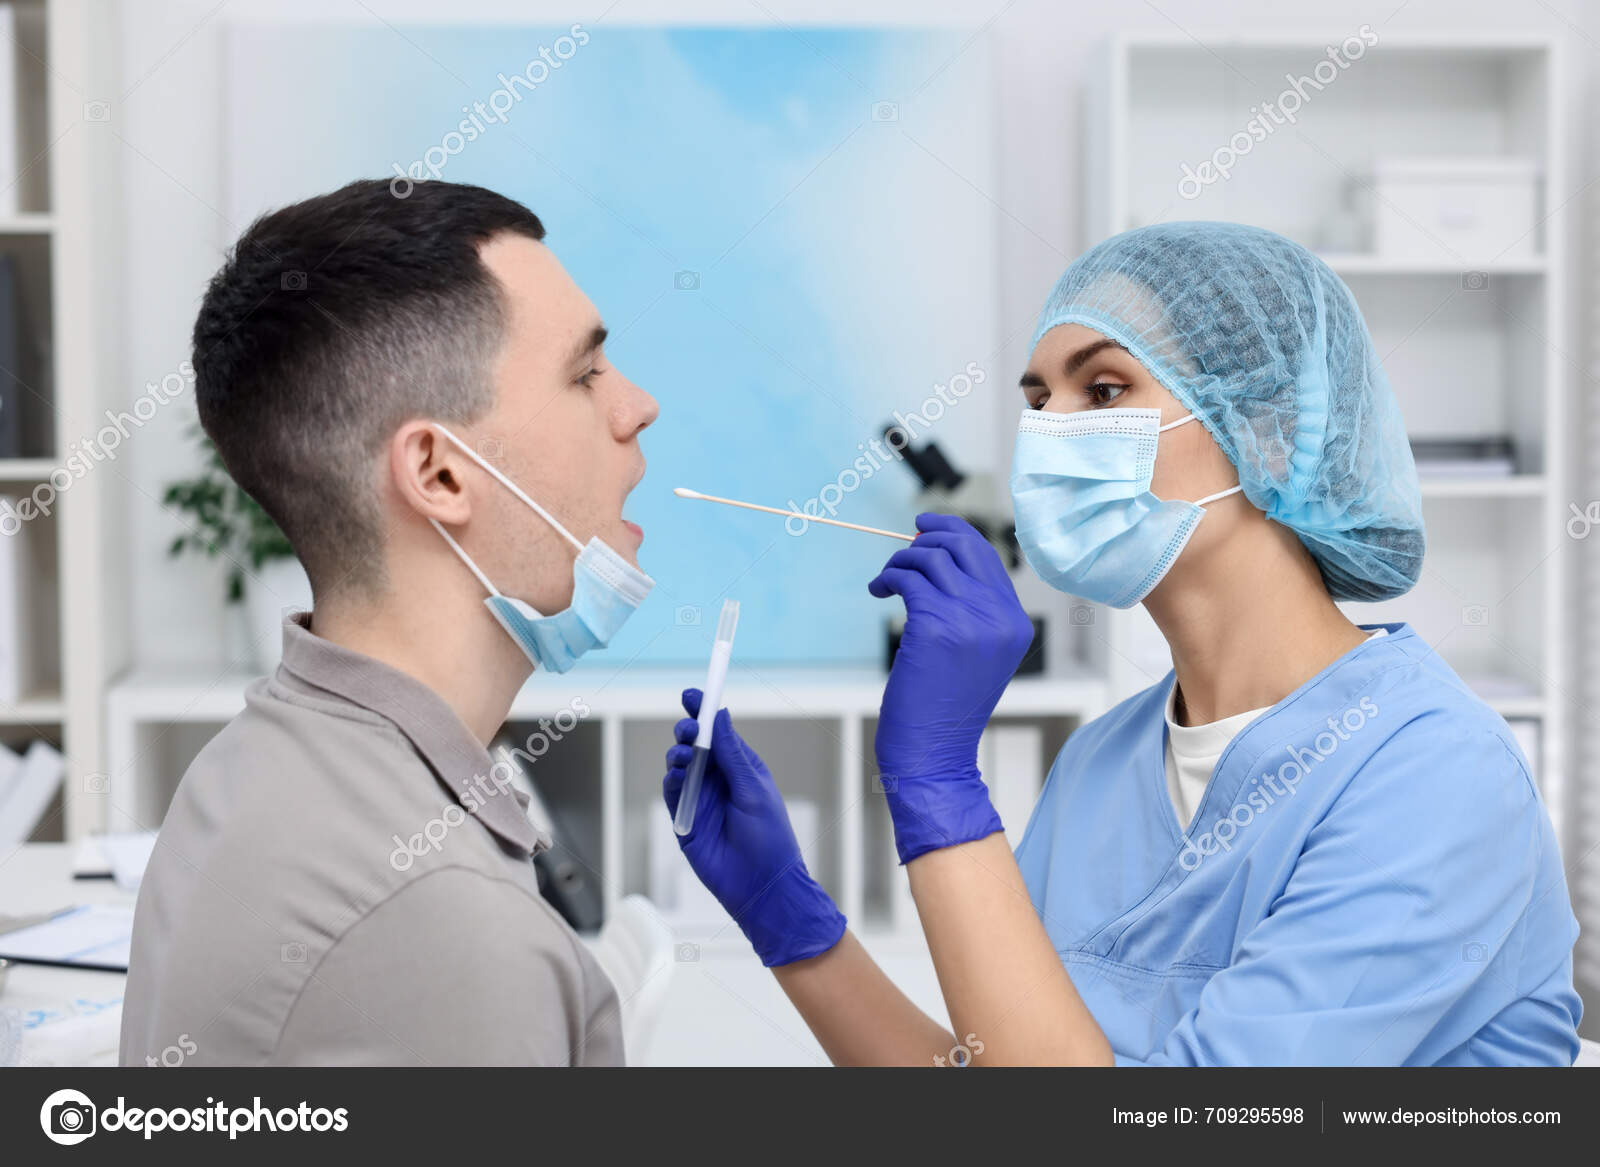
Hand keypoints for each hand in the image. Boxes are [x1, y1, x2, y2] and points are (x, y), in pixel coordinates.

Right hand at [663, 688, 845, 966]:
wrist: (761, 885)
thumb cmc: (769, 838)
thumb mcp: (753, 789)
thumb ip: (733, 753)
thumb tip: (721, 715)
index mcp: (741, 769)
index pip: (719, 733)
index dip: (704, 712)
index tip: (692, 694)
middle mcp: (719, 781)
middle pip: (695, 745)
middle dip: (688, 732)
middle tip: (690, 731)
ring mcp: (701, 800)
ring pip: (680, 766)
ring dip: (678, 755)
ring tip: (685, 758)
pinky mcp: (686, 820)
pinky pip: (672, 793)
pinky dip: (671, 781)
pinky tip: (677, 777)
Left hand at [868, 513, 1034, 862]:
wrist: (935, 755)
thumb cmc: (946, 709)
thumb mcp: (977, 656)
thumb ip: (973, 611)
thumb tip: (937, 559)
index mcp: (1015, 623)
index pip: (988, 556)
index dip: (955, 534)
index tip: (925, 528)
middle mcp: (1000, 617)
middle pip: (964, 546)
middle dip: (928, 538)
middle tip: (903, 547)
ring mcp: (971, 620)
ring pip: (930, 559)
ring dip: (900, 562)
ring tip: (886, 582)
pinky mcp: (936, 627)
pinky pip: (908, 579)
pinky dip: (889, 577)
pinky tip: (879, 591)